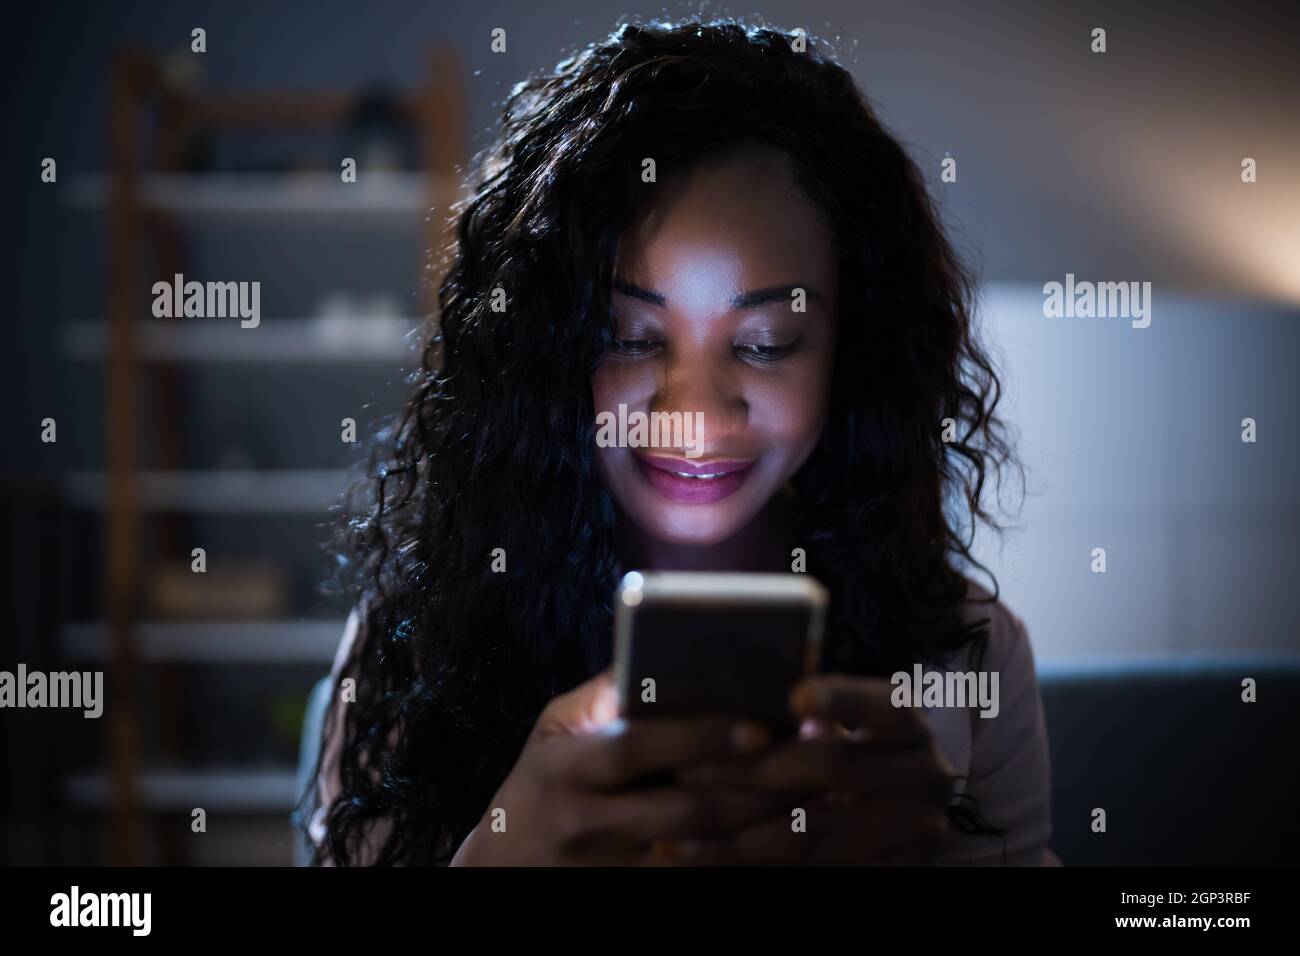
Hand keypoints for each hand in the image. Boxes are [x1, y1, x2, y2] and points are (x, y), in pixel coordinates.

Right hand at [449, 668, 791, 864]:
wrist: (502, 869)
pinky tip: (782, 836)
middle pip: (686, 809)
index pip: (638, 746)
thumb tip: (668, 645)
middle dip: (756, 787)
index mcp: (567, 767)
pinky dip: (744, 859)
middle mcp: (587, 821)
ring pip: (703, 852)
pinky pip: (698, 880)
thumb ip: (607, 692)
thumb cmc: (542, 781)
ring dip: (763, 827)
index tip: (760, 723)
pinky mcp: (633, 896)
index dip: (701, 736)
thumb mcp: (555, 729)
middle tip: (813, 759)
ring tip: (814, 796)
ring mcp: (612, 868)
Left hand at [672, 674, 956, 864]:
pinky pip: (817, 872)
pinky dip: (757, 868)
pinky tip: (715, 860)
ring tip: (681, 835)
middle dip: (752, 770)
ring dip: (740, 837)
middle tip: (689, 770)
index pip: (882, 704)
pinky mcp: (896, 872)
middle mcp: (925, 776)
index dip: (840, 699)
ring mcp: (915, 831)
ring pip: (813, 835)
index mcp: (910, 725)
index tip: (794, 697)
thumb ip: (812, 713)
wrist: (901, 810)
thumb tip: (743, 701)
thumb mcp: (850, 721)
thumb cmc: (852, 747)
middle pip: (833, 768)